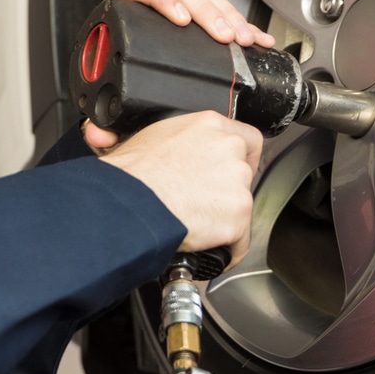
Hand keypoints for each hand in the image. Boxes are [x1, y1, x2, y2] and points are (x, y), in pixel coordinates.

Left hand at [83, 0, 273, 150]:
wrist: (115, 85)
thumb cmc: (106, 82)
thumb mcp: (101, 100)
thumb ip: (97, 121)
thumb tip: (99, 135)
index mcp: (117, 15)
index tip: (182, 18)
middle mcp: (146, 5)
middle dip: (208, 11)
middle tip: (224, 36)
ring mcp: (172, 6)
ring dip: (228, 15)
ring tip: (243, 39)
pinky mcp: (195, 15)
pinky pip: (219, 8)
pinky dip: (240, 23)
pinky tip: (255, 39)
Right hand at [102, 112, 262, 259]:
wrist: (128, 203)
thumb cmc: (130, 174)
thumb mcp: (154, 137)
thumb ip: (183, 142)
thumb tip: (178, 155)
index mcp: (209, 125)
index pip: (246, 139)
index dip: (241, 159)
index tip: (231, 171)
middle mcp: (229, 148)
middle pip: (244, 173)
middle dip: (227, 190)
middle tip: (202, 202)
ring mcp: (237, 182)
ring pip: (241, 206)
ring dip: (225, 216)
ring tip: (197, 225)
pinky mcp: (238, 214)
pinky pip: (240, 238)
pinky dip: (229, 247)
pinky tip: (210, 248)